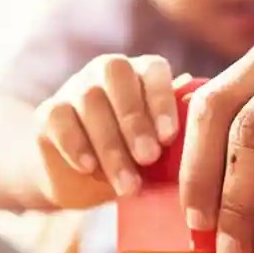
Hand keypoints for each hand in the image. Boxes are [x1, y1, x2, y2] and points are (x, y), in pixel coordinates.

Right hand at [34, 54, 178, 205]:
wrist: (80, 180)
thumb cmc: (133, 162)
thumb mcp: (161, 154)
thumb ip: (177, 139)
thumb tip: (205, 132)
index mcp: (142, 74)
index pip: (153, 69)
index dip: (161, 99)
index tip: (169, 137)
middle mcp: (107, 72)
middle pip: (117, 73)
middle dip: (134, 118)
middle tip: (148, 158)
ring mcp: (75, 88)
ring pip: (90, 100)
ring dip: (110, 144)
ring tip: (126, 183)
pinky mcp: (48, 112)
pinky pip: (59, 118)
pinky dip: (76, 144)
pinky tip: (90, 168)